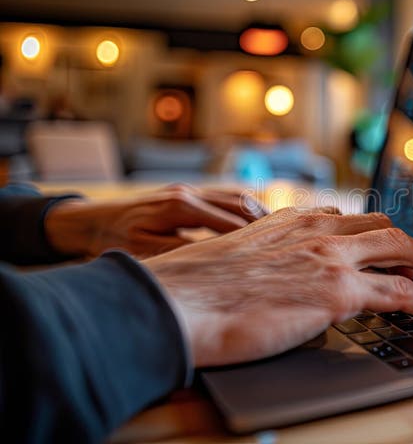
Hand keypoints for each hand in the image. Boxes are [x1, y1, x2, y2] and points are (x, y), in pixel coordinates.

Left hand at [45, 184, 266, 257]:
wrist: (88, 221)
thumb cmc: (114, 239)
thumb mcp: (146, 251)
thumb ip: (183, 251)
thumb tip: (217, 257)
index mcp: (181, 206)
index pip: (229, 220)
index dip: (254, 234)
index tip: (274, 248)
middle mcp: (188, 192)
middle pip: (237, 202)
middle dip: (263, 220)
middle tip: (288, 237)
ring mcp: (187, 190)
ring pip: (233, 196)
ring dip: (256, 212)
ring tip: (279, 229)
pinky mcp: (184, 193)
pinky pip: (221, 196)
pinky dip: (241, 207)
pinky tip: (254, 221)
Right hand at [143, 207, 412, 366]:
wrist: (178, 303)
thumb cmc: (192, 288)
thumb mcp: (236, 256)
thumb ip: (267, 256)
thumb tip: (278, 278)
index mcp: (289, 219)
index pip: (344, 217)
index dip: (369, 231)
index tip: (379, 241)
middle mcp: (315, 230)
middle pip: (381, 227)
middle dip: (406, 243)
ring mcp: (331, 257)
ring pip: (399, 248)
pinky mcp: (340, 291)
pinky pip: (400, 292)